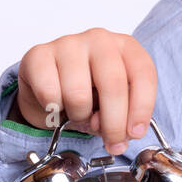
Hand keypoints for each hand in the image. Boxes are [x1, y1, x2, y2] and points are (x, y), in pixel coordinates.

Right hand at [14, 28, 157, 154]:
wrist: (47, 82)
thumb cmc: (88, 89)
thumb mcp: (114, 102)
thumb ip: (121, 118)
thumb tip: (115, 136)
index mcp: (126, 46)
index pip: (143, 74)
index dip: (142, 108)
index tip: (136, 133)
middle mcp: (100, 39)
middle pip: (114, 85)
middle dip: (114, 123)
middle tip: (111, 142)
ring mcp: (68, 44)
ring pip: (78, 94)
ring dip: (80, 116)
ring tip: (78, 115)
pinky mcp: (38, 55)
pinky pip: (49, 94)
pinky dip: (54, 110)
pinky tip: (56, 106)